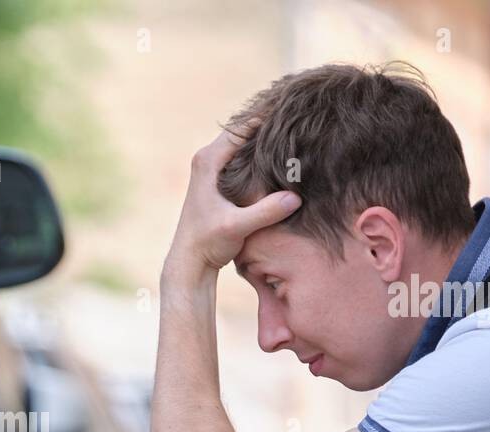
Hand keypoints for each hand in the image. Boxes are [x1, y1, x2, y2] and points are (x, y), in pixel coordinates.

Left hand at [166, 128, 301, 278]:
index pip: (243, 126)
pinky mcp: (217, 179)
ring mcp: (211, 167)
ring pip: (243, 143)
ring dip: (265, 140)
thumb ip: (266, 211)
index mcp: (209, 161)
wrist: (190, 260)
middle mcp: (207, 158)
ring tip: (295, 134)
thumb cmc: (208, 243)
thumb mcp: (237, 227)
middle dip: (269, 126)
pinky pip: (242, 157)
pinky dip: (260, 155)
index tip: (294, 113)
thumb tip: (296, 197)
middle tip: (299, 122)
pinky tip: (281, 157)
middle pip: (244, 131)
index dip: (268, 118)